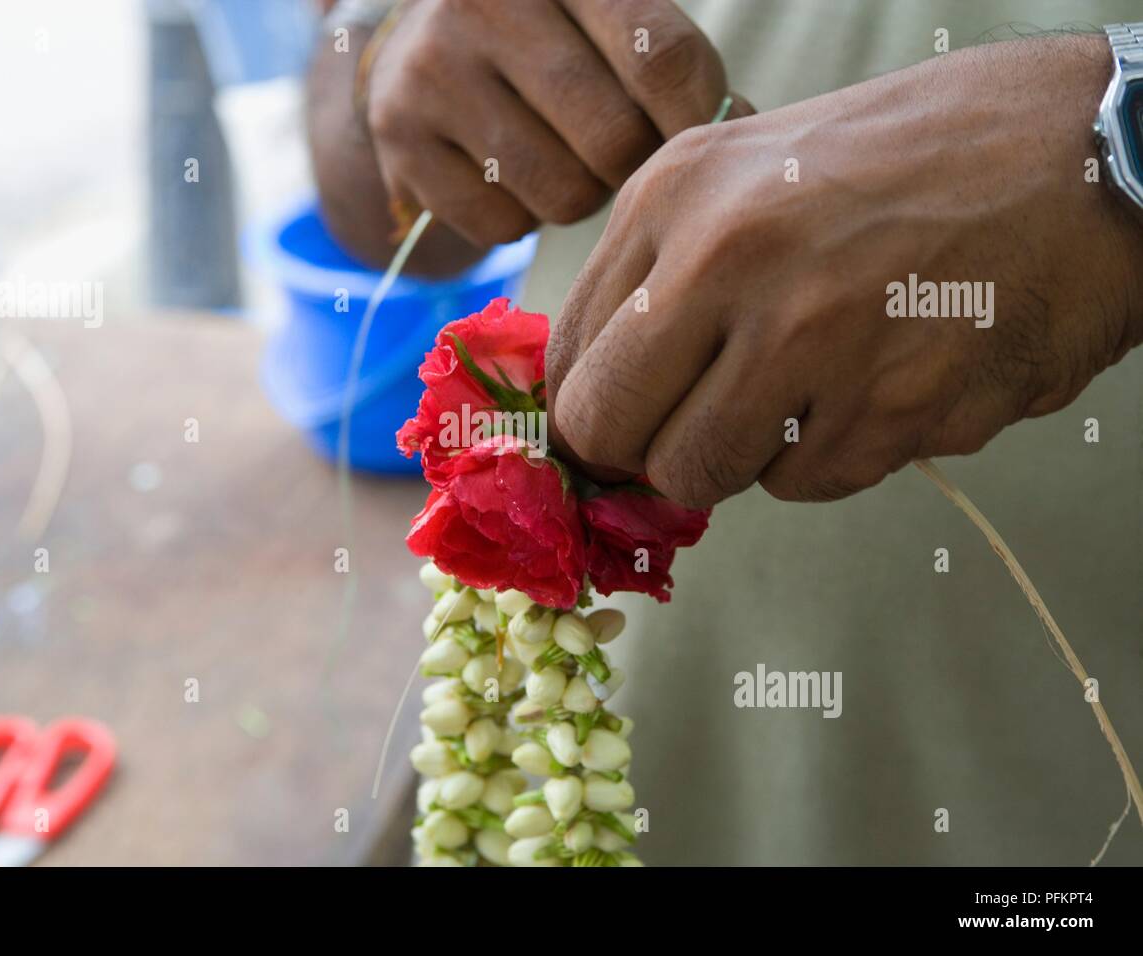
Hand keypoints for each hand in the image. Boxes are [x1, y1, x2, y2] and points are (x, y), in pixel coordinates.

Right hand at [364, 0, 728, 247]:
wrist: (413, 51)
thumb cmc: (546, 38)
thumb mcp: (602, 15)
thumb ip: (669, 61)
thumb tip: (742, 127)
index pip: (660, 58)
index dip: (699, 117)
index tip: (706, 139)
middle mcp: (481, 3)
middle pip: (613, 140)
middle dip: (630, 162)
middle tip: (617, 148)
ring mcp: (431, 74)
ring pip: (561, 194)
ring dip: (579, 196)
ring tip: (561, 157)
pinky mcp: (401, 143)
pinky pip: (503, 227)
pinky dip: (520, 218)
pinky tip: (509, 176)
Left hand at [547, 35, 1142, 506]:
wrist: (1079, 155)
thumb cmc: (901, 164)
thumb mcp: (743, 172)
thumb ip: (657, 276)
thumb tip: (596, 400)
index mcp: (677, 196)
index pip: (569, 362)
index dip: (586, 417)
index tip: (613, 434)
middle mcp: (731, 262)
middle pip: (613, 434)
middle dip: (644, 453)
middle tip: (691, 433)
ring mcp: (815, 337)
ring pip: (705, 474)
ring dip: (741, 455)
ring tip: (800, 391)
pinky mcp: (897, 406)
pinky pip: (807, 483)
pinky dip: (827, 458)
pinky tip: (872, 388)